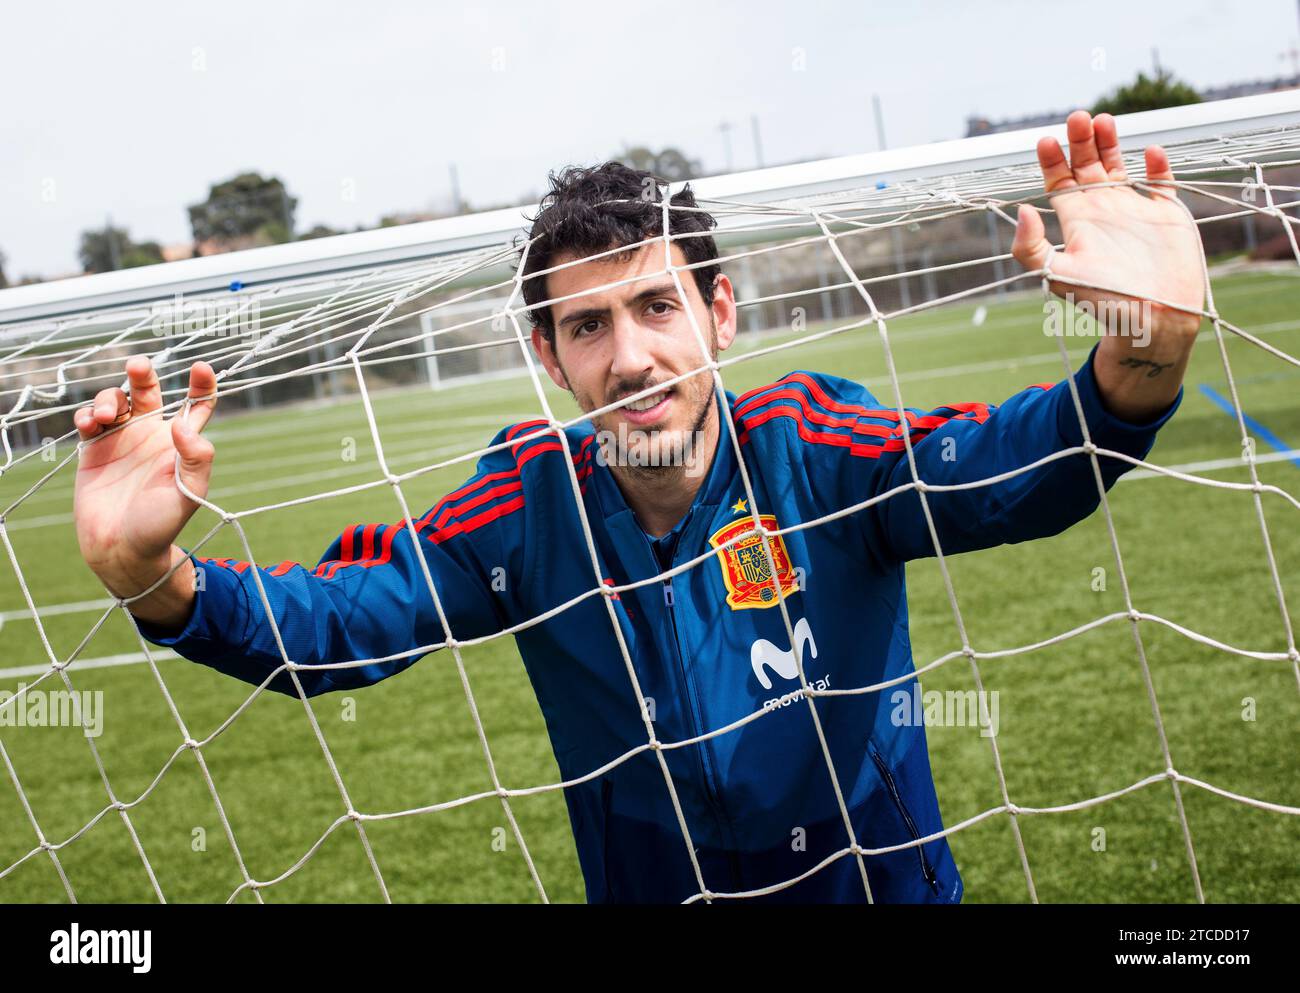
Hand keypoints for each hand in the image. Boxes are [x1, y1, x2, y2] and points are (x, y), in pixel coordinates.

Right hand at [73, 356, 217, 621]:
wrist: (122, 548)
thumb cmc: (161, 524)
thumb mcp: (189, 493)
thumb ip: (195, 459)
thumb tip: (182, 423)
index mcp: (181, 443)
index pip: (196, 405)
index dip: (201, 384)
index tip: (201, 366)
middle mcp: (152, 436)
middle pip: (148, 392)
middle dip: (142, 374)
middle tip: (137, 365)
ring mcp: (122, 440)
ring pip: (116, 400)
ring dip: (108, 398)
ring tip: (105, 416)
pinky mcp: (94, 449)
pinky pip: (88, 419)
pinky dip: (87, 414)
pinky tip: (90, 424)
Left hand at [1012, 110, 1203, 421]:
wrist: (1153, 318)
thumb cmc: (1103, 300)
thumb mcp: (1057, 275)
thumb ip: (1031, 247)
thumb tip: (1020, 211)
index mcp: (1078, 222)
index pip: (1058, 182)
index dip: (1051, 160)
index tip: (1045, 140)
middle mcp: (1104, 211)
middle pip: (1087, 166)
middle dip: (1080, 141)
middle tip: (1076, 117)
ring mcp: (1135, 211)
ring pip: (1120, 166)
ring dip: (1111, 143)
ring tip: (1103, 120)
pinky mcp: (1166, 214)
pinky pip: (1161, 182)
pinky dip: (1158, 165)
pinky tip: (1151, 152)